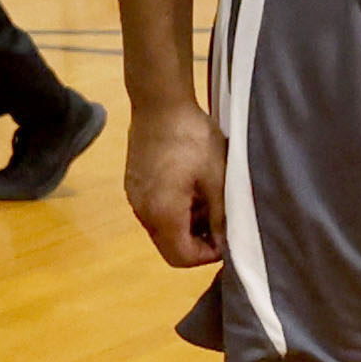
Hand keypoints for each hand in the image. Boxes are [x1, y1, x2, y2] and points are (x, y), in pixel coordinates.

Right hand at [122, 99, 224, 266]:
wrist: (159, 103)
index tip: (227, 237)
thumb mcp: (217, 178)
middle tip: (220, 218)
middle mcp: (143, 212)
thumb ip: (221, 216)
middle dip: (198, 240)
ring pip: (163, 228)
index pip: (181, 258)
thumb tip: (226, 243)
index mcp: (163, 214)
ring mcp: (135, 198)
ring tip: (208, 197)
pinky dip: (174, 209)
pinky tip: (190, 184)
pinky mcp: (133, 184)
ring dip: (187, 223)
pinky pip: (154, 210)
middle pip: (170, 247)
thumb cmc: (191, 138)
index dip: (207, 255)